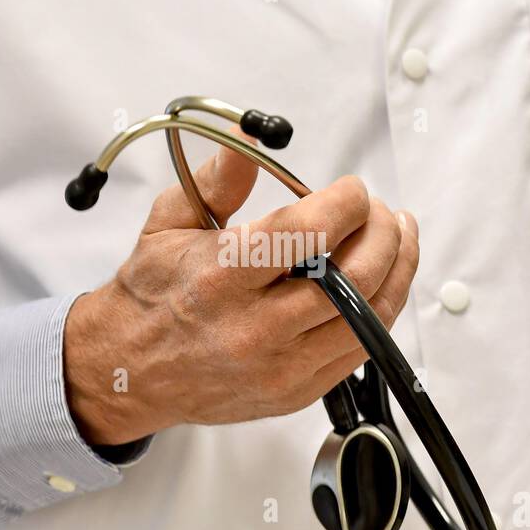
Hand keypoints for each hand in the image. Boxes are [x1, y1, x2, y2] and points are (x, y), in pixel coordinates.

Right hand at [64, 141, 418, 444]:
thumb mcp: (170, 222)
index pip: (307, 233)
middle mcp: (252, 327)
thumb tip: (251, 137)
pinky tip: (382, 283)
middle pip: (352, 277)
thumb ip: (217, 179)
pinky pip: (360, 350)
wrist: (130, 371)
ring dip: (397, 269)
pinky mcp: (296, 392)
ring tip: (399, 238)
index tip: (350, 190)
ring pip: (368, 317)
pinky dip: (382, 310)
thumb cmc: (151, 294)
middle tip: (379, 211)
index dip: (345, 203)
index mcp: (219, 277)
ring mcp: (279, 366)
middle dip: (381, 233)